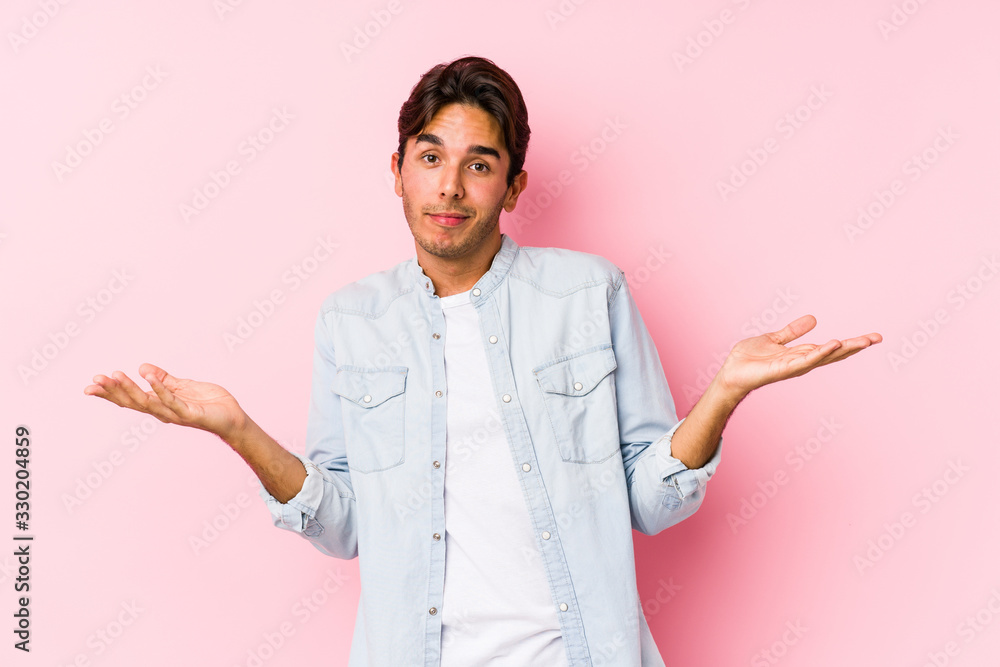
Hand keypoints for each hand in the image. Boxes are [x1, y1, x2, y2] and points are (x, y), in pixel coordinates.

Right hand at [83, 363, 247, 440]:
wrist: (233, 417)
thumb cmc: (209, 403)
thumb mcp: (183, 386)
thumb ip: (164, 379)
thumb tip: (142, 367)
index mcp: (159, 404)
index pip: (130, 398)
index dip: (111, 392)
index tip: (92, 384)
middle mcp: (163, 411)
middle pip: (133, 402)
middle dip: (113, 391)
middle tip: (95, 380)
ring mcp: (175, 414)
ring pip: (148, 403)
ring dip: (131, 389)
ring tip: (117, 375)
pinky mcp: (190, 414)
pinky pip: (172, 401)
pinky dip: (160, 390)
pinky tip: (149, 377)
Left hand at [717, 315, 881, 397]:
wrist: (731, 371)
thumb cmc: (749, 359)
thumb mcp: (774, 338)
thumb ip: (792, 331)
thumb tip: (814, 319)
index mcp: (801, 354)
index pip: (831, 347)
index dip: (851, 342)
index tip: (872, 337)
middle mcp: (802, 361)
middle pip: (834, 353)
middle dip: (855, 346)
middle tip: (877, 338)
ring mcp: (794, 366)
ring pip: (824, 356)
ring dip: (843, 349)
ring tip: (862, 341)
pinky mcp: (784, 369)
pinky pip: (805, 360)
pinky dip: (820, 353)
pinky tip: (833, 344)